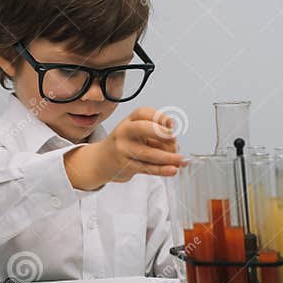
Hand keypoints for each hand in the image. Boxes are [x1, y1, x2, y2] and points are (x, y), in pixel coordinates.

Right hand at [64, 107, 184, 189]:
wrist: (101, 161)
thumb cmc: (124, 143)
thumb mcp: (136, 131)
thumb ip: (155, 133)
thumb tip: (176, 144)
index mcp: (129, 120)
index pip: (144, 113)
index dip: (160, 117)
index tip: (173, 124)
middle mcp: (124, 132)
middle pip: (142, 128)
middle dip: (161, 133)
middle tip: (174, 139)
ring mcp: (123, 149)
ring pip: (148, 153)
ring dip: (168, 157)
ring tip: (181, 160)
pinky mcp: (125, 165)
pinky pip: (147, 168)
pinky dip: (162, 170)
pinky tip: (172, 169)